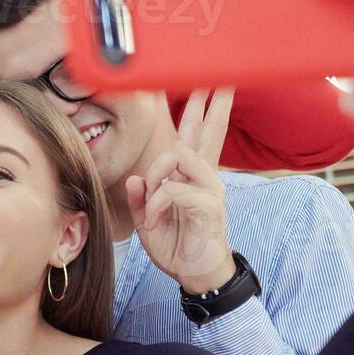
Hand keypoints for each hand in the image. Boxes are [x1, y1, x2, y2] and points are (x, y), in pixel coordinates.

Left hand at [126, 88, 237, 292]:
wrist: (196, 274)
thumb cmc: (176, 245)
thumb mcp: (147, 220)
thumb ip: (140, 198)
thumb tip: (135, 179)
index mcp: (190, 176)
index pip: (196, 136)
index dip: (199, 111)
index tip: (205, 85)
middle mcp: (204, 176)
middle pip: (207, 131)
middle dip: (209, 104)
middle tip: (217, 79)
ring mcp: (210, 188)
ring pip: (178, 154)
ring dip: (155, 174)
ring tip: (150, 199)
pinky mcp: (209, 204)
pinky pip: (173, 190)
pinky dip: (155, 204)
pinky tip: (153, 220)